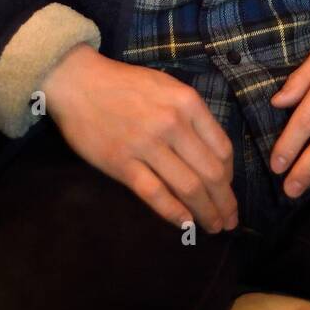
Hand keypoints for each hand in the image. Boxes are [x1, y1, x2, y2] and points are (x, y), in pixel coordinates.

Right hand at [41, 45, 238, 233]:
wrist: (79, 82)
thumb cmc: (125, 84)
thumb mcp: (167, 88)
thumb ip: (191, 116)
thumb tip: (212, 155)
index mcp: (187, 103)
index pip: (222, 148)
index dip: (230, 175)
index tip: (227, 188)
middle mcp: (172, 123)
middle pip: (211, 173)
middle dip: (225, 201)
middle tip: (230, 220)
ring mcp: (147, 145)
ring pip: (188, 187)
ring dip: (206, 212)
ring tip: (214, 226)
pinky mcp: (122, 163)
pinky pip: (155, 194)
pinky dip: (174, 213)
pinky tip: (185, 224)